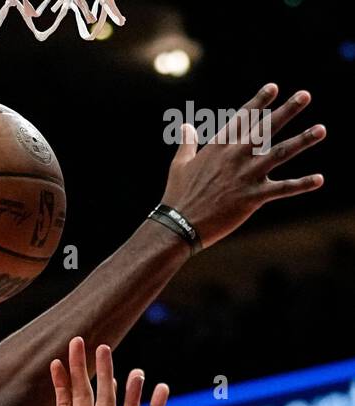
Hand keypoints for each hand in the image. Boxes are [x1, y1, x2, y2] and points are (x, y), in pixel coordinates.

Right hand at [162, 83, 324, 249]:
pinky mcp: (252, 198)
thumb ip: (186, 143)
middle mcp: (236, 156)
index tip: (274, 87)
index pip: (243, 117)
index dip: (259, 101)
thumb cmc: (177, 196)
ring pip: (280, 153)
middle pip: (266, 128)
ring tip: (321, 130)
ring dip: (303, 140)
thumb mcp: (179, 164)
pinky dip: (301, 185)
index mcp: (219, 146)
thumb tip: (185, 125)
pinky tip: (319, 179)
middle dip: (287, 111)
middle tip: (305, 95)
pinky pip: (282, 189)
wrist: (179, 225)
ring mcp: (246, 176)